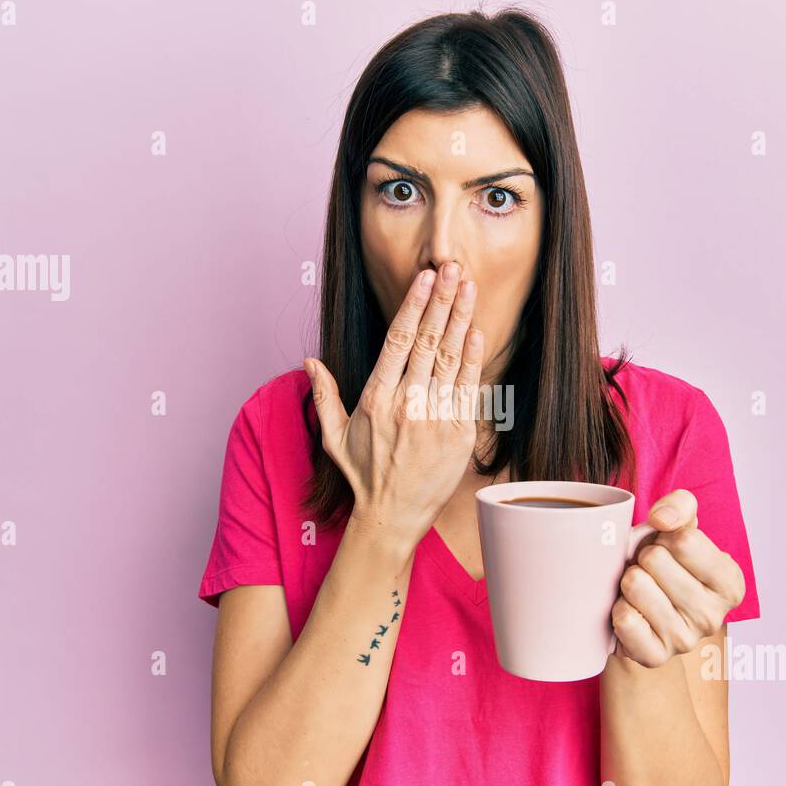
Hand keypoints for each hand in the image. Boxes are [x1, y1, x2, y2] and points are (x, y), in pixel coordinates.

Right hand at [304, 263, 483, 548]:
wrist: (393, 517)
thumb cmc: (364, 475)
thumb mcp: (335, 436)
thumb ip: (324, 396)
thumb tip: (310, 361)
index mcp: (376, 398)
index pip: (399, 341)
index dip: (414, 305)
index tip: (426, 278)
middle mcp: (407, 404)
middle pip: (429, 341)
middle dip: (443, 301)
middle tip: (454, 268)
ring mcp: (435, 418)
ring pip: (451, 359)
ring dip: (461, 319)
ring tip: (469, 288)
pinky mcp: (459, 434)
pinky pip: (468, 387)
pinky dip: (473, 357)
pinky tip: (476, 331)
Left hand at [610, 489, 747, 666]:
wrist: (648, 617)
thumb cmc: (667, 567)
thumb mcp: (681, 528)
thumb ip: (680, 506)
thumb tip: (661, 519)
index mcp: (730, 582)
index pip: (683, 539)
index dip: (664, 537)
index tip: (668, 552)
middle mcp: (713, 616)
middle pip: (654, 559)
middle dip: (643, 559)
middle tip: (650, 574)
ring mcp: (685, 640)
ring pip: (634, 584)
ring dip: (628, 582)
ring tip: (641, 592)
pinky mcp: (654, 656)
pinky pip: (623, 617)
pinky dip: (618, 608)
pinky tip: (632, 613)